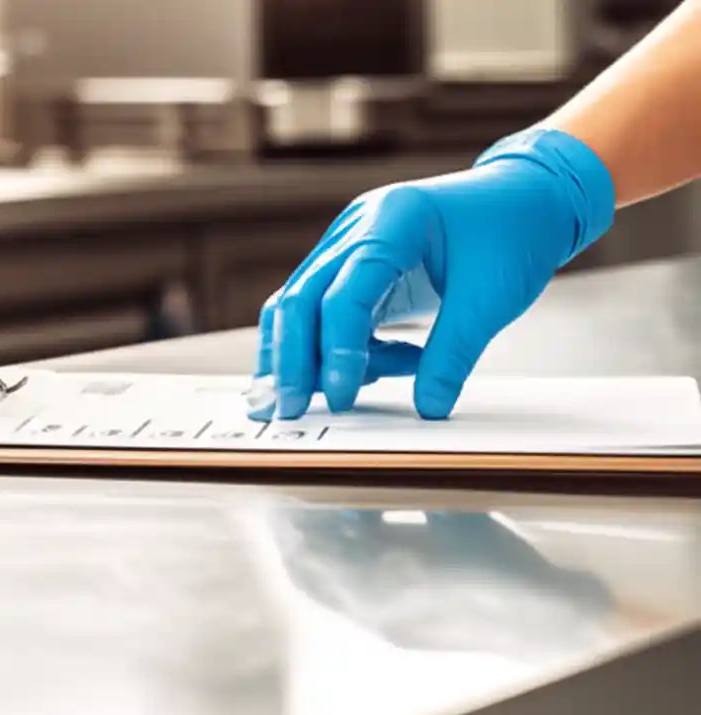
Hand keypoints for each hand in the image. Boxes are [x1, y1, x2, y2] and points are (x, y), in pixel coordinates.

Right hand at [251, 128, 614, 420]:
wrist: (528, 198)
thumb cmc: (514, 232)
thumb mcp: (492, 299)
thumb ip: (454, 355)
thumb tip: (428, 409)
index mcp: (391, 221)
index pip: (343, 294)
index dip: (337, 350)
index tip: (341, 398)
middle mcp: (356, 228)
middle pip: (300, 298)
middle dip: (292, 359)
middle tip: (292, 409)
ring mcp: (347, 245)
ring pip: (300, 306)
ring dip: (304, 357)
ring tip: (334, 396)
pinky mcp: (351, 267)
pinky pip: (324, 313)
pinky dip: (336, 348)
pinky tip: (375, 369)